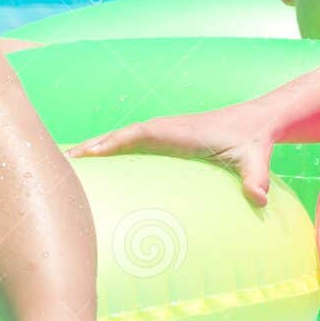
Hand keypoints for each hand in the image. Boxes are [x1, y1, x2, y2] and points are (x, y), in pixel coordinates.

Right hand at [68, 108, 275, 205]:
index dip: (114, 141)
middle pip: (121, 134)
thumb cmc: (254, 141)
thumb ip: (256, 178)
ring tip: (67, 163)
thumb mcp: (256, 159)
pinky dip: (110, 149)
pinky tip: (95, 163)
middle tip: (61, 160)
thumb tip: (259, 199)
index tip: (89, 153)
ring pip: (122, 138)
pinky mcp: (166, 138)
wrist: (258, 122)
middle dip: (93, 145)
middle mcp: (167, 128)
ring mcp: (164, 132)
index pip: (140, 133)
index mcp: (181, 131)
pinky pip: (131, 142)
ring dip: (96, 146)